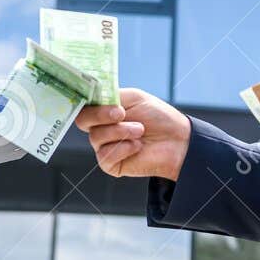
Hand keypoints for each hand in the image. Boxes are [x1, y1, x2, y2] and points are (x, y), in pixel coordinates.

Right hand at [75, 88, 191, 180]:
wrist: (176, 140)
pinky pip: (105, 155)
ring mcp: (104, 146)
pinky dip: (123, 148)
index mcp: (103, 111)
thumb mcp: (135, 97)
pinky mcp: (110, 164)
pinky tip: (138, 147)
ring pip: (96, 137)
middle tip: (121, 114)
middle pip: (82, 121)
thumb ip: (111, 95)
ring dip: (121, 131)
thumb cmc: (157, 117)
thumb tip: (93, 98)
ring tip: (140, 131)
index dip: (89, 103)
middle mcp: (100, 128)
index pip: (83, 106)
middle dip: (101, 115)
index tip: (105, 101)